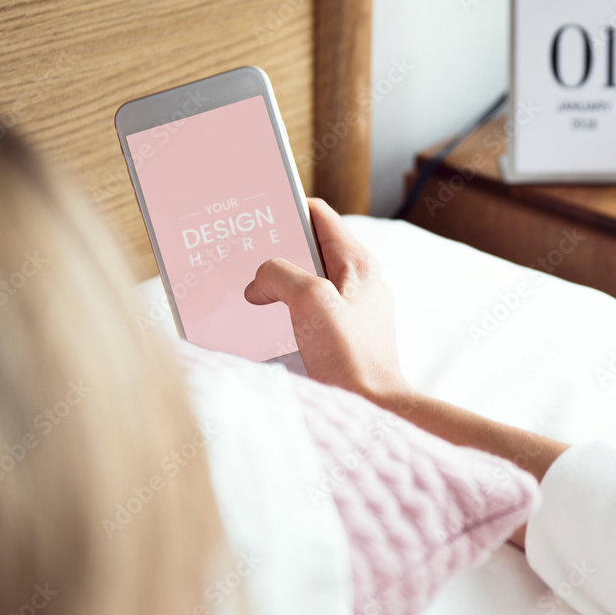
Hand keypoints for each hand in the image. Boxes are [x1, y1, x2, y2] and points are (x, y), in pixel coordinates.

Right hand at [245, 198, 411, 401]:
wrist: (372, 405)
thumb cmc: (349, 355)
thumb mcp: (309, 300)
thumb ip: (280, 275)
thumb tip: (260, 281)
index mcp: (357, 263)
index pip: (319, 216)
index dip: (287, 209)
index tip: (256, 215)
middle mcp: (359, 280)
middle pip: (311, 248)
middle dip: (277, 250)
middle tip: (243, 254)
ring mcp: (354, 307)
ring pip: (309, 280)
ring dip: (279, 283)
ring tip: (250, 289)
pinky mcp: (345, 332)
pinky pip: (311, 308)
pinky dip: (287, 308)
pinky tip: (267, 320)